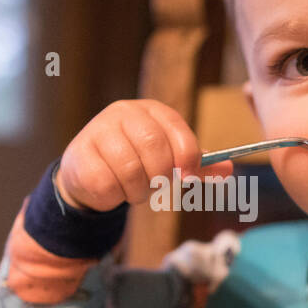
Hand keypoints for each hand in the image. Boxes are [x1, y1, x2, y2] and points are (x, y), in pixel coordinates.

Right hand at [55, 99, 232, 211]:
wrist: (89, 172)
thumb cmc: (136, 163)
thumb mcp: (168, 160)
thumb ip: (197, 165)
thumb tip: (228, 170)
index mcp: (152, 111)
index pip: (178, 131)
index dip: (187, 157)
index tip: (186, 176)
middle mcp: (124, 114)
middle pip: (153, 147)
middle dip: (159, 176)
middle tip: (154, 185)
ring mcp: (98, 131)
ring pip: (129, 169)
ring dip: (136, 190)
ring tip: (131, 188)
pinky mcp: (79, 156)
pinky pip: (106, 185)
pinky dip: (114, 196)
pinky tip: (110, 189)